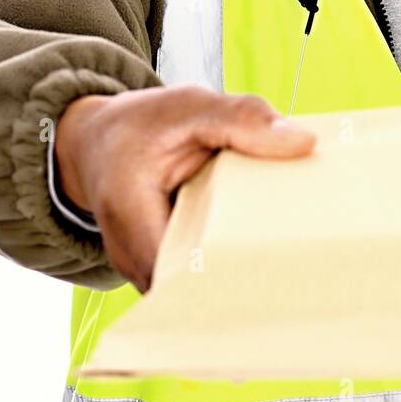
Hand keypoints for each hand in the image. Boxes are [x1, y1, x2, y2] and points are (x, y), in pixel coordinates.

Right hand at [54, 85, 314, 292]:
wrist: (95, 141)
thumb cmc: (140, 125)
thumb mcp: (188, 106)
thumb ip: (242, 119)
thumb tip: (304, 142)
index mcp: (132, 216)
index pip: (187, 274)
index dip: (235, 279)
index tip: (286, 272)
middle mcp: (132, 258)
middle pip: (195, 295)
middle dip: (245, 287)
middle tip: (305, 275)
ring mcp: (142, 270)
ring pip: (195, 294)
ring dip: (235, 279)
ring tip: (291, 268)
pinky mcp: (158, 269)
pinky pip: (193, 280)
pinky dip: (224, 267)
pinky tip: (262, 257)